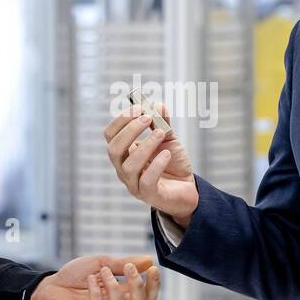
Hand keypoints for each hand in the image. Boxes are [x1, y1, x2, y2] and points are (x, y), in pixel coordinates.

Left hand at [31, 254, 160, 299]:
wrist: (48, 285)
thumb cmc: (75, 276)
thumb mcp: (101, 263)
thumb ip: (122, 264)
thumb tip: (148, 259)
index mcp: (122, 293)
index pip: (146, 295)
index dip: (153, 284)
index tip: (153, 268)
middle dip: (139, 286)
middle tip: (130, 268)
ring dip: (114, 287)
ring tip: (103, 271)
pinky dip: (96, 293)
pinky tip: (90, 280)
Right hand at [104, 102, 198, 227]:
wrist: (188, 188)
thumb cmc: (173, 164)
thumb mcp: (168, 139)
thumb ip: (162, 122)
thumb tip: (157, 105)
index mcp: (125, 152)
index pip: (111, 135)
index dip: (121, 120)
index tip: (138, 107)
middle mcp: (124, 168)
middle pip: (113, 149)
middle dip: (129, 131)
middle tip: (147, 118)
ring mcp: (134, 183)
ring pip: (129, 166)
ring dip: (145, 146)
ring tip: (161, 134)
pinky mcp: (148, 195)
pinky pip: (146, 181)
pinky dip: (157, 165)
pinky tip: (167, 154)